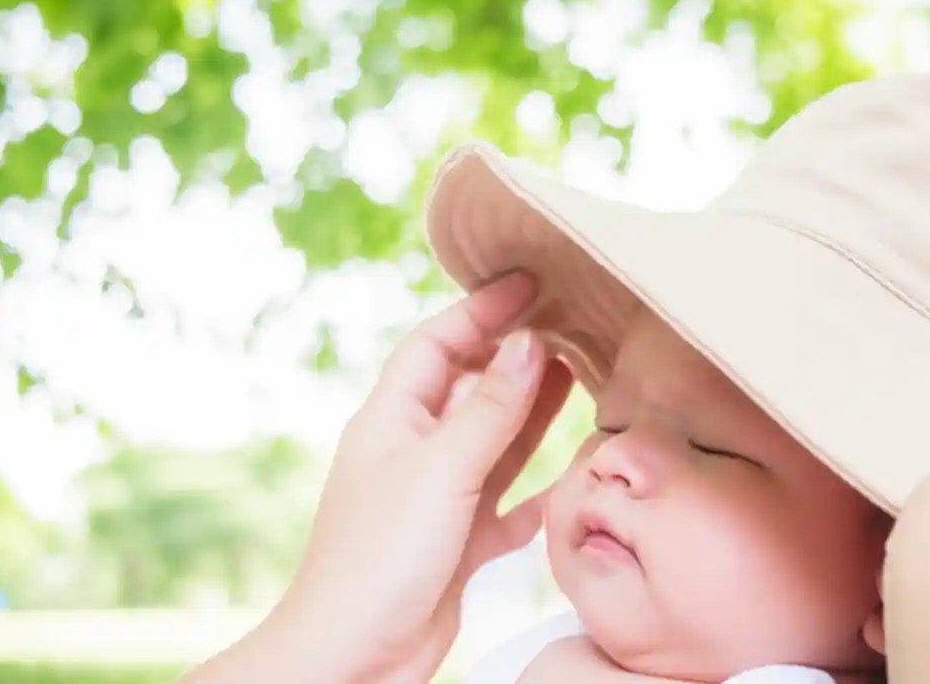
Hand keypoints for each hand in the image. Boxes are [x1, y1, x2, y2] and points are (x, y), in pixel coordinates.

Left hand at [185, 271, 572, 683]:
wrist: (351, 659)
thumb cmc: (378, 559)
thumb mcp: (441, 470)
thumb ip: (491, 409)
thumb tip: (532, 342)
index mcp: (393, 420)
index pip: (438, 343)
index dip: (482, 309)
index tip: (532, 283)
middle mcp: (415, 452)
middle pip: (470, 386)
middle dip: (514, 354)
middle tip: (569, 325)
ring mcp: (438, 499)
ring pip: (493, 441)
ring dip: (531, 411)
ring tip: (578, 374)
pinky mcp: (458, 545)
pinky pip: (507, 505)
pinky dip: (536, 489)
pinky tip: (566, 478)